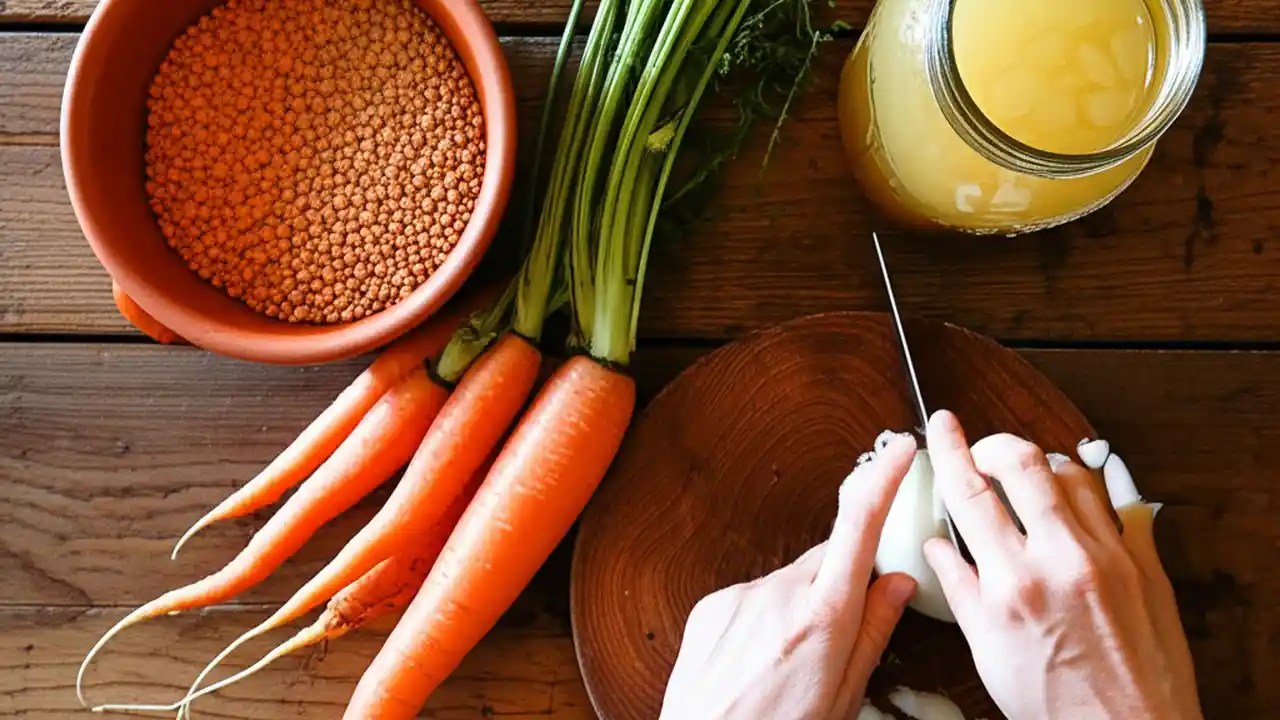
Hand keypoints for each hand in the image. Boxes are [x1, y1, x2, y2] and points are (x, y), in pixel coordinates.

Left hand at [660, 435, 919, 719]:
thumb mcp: (845, 696)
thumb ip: (873, 632)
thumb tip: (898, 583)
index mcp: (823, 618)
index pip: (859, 526)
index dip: (883, 479)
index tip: (899, 450)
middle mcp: (779, 595)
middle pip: (828, 559)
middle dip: (842, 580)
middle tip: (842, 629)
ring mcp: (741, 596)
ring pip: (790, 582)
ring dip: (801, 606)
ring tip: (791, 662)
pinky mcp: (713, 604)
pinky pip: (755, 597)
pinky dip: (766, 617)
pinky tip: (761, 658)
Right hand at [923, 411, 1201, 719]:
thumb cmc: (1058, 705)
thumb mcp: (988, 652)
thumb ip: (961, 590)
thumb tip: (938, 549)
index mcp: (1012, 584)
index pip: (970, 492)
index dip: (949, 448)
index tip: (942, 426)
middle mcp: (1062, 560)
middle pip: (1024, 462)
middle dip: (995, 443)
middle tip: (983, 450)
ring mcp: (1110, 556)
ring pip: (1073, 473)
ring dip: (1043, 466)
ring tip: (1029, 482)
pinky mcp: (1147, 563)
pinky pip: (1120, 504)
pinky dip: (1092, 495)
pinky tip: (1078, 507)